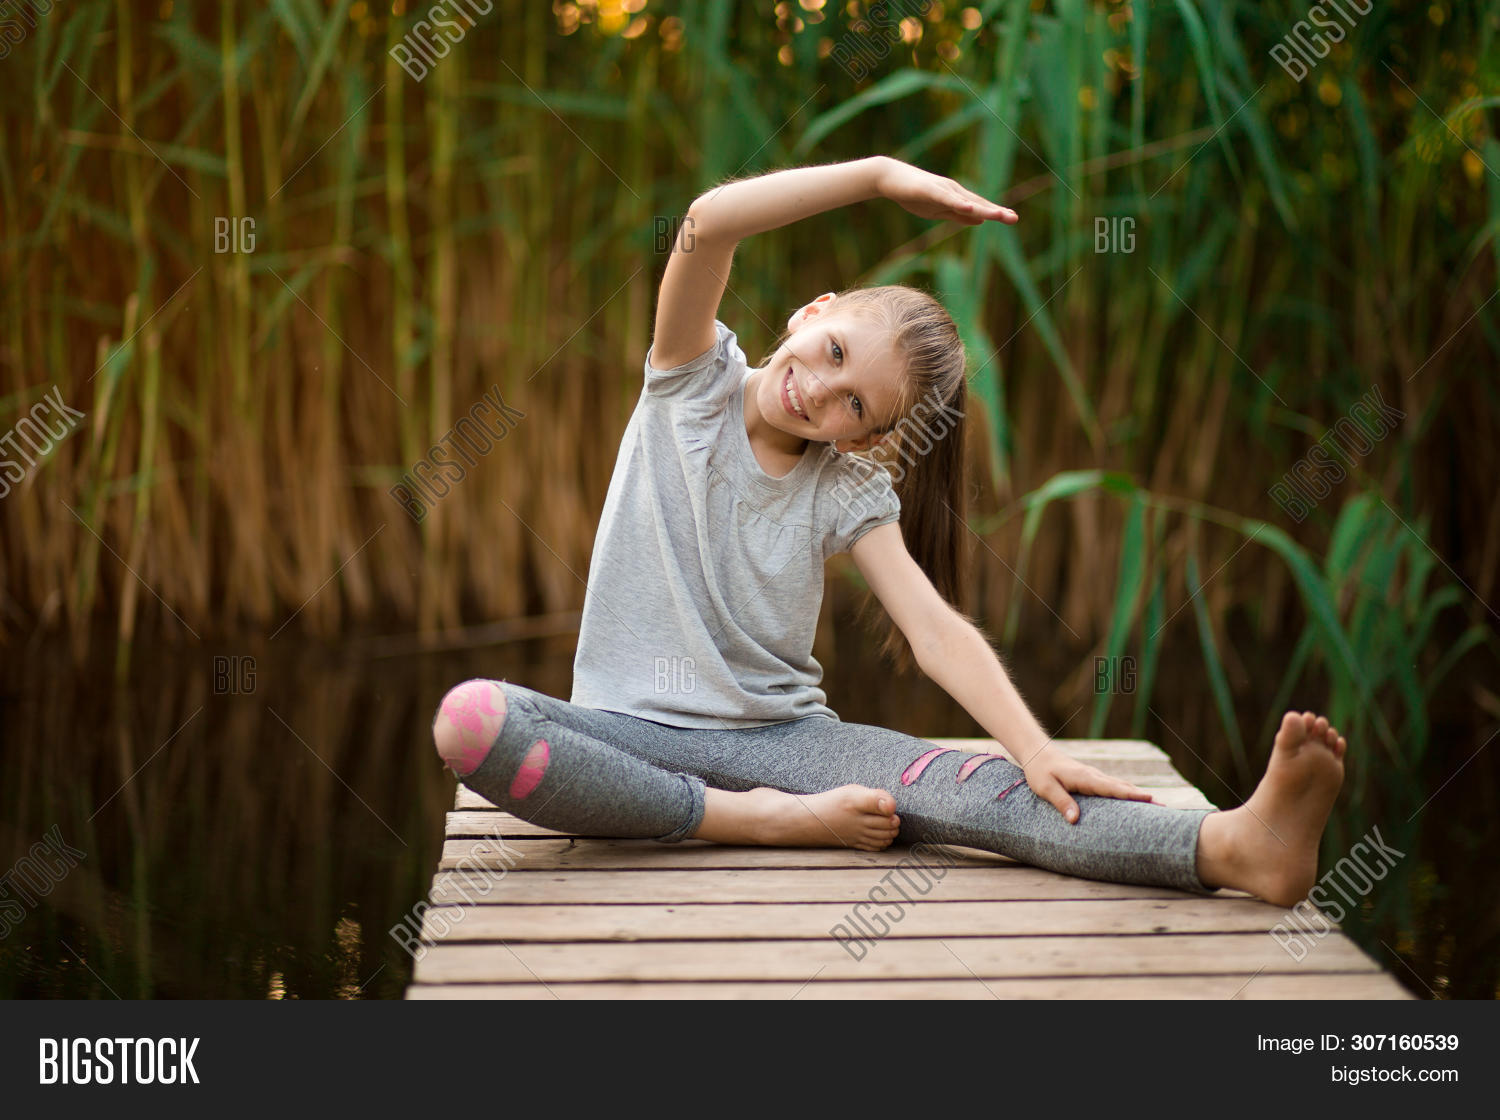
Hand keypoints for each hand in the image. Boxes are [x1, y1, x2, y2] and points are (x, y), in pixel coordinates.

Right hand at [875, 157, 1017, 224]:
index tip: (1013, 218)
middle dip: (996, 211)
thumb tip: (979, 220)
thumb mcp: (938, 210)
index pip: (979, 207)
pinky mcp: (929, 190)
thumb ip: (958, 214)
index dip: (996, 213)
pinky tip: (970, 209)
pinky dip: (959, 203)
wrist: (889, 177)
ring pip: (966, 201)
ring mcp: (943, 189)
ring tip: (998, 216)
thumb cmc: (913, 193)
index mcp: (956, 197)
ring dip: (983, 208)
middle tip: (1014, 219)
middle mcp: (954, 191)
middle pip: (978, 203)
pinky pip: (947, 198)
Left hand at [1020, 744, 1159, 824]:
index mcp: (1085, 778)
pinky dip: (1129, 793)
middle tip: (1164, 809)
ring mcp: (1096, 777)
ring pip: (1122, 786)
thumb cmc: (1040, 772)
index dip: (1131, 795)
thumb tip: (1075, 820)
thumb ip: (1061, 802)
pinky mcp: (1094, 780)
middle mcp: (1094, 776)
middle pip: (1123, 787)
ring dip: (1139, 795)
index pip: (1112, 788)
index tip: (1149, 799)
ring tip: (1158, 808)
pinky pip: (1115, 788)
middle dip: (1144, 797)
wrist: (1038, 754)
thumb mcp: (1045, 788)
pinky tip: (1137, 802)